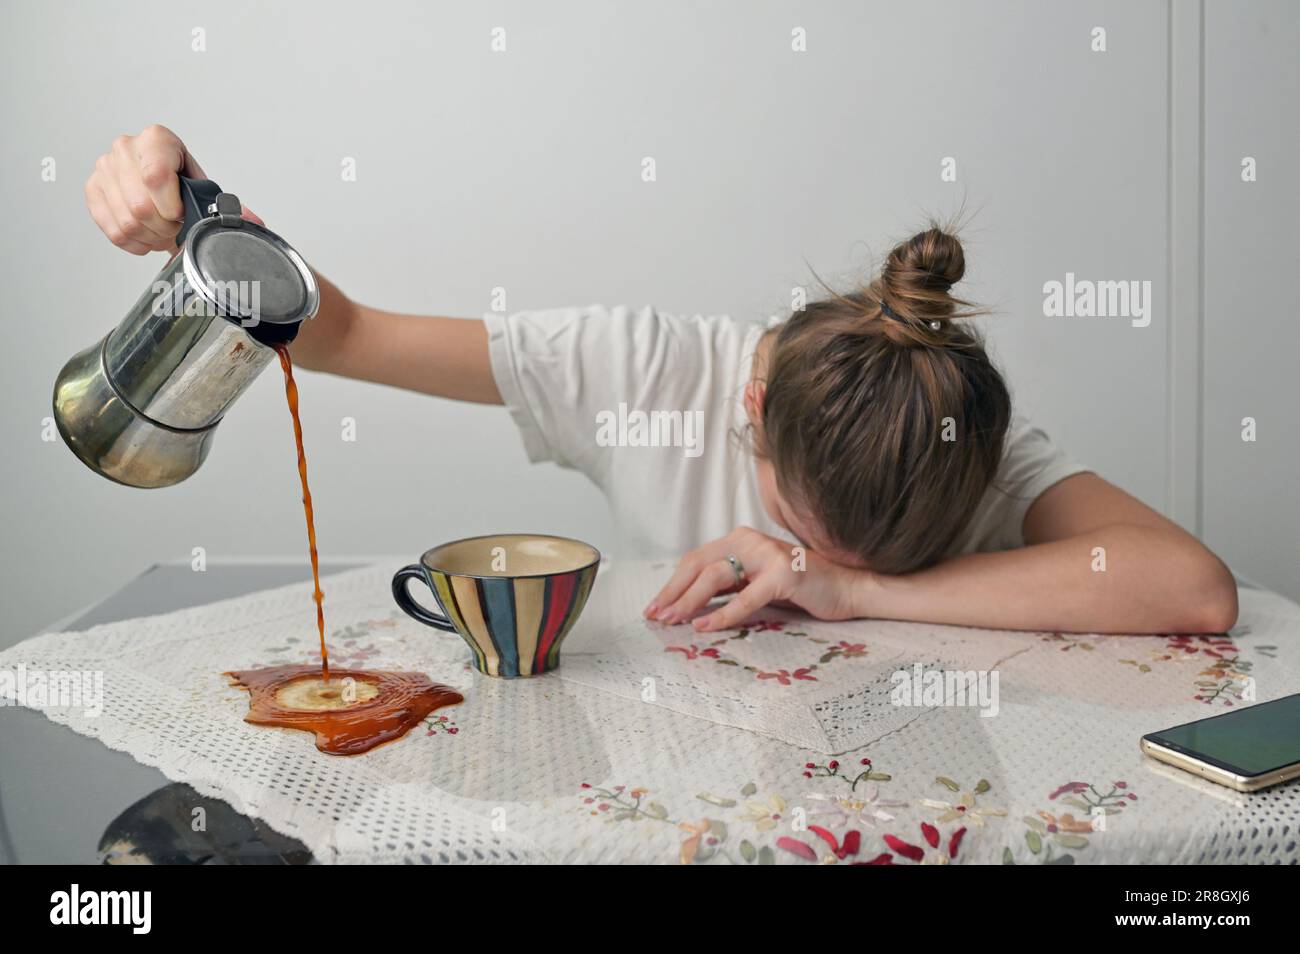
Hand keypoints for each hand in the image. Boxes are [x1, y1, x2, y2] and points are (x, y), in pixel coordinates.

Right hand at [84, 124, 261, 254]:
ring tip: (163, 230)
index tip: (181, 214)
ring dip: (151, 236)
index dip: (171, 205)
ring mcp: (105, 168)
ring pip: (128, 221)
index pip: (156, 174)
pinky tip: (146, 235)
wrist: (160, 189)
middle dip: (165, 226)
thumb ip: (228, 208)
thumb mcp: (206, 191)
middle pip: (142, 204)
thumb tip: (251, 222)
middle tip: (176, 226)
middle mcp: (126, 148)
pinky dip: (135, 242)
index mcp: (158, 140)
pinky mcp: (93, 190)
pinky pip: (113, 230)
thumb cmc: (183, 187)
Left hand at [644, 527, 869, 630]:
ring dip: (689, 601)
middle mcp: (750, 540)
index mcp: (740, 540)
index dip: (672, 583)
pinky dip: (722, 614)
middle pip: (698, 565)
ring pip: (716, 576)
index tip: (655, 606)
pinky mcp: (784, 575)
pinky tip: (704, 627)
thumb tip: (688, 604)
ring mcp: (768, 555)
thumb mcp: (755, 582)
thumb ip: (728, 585)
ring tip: (674, 620)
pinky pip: (745, 597)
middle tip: (656, 616)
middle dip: (673, 592)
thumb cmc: (799, 588)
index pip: (695, 559)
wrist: (846, 588)